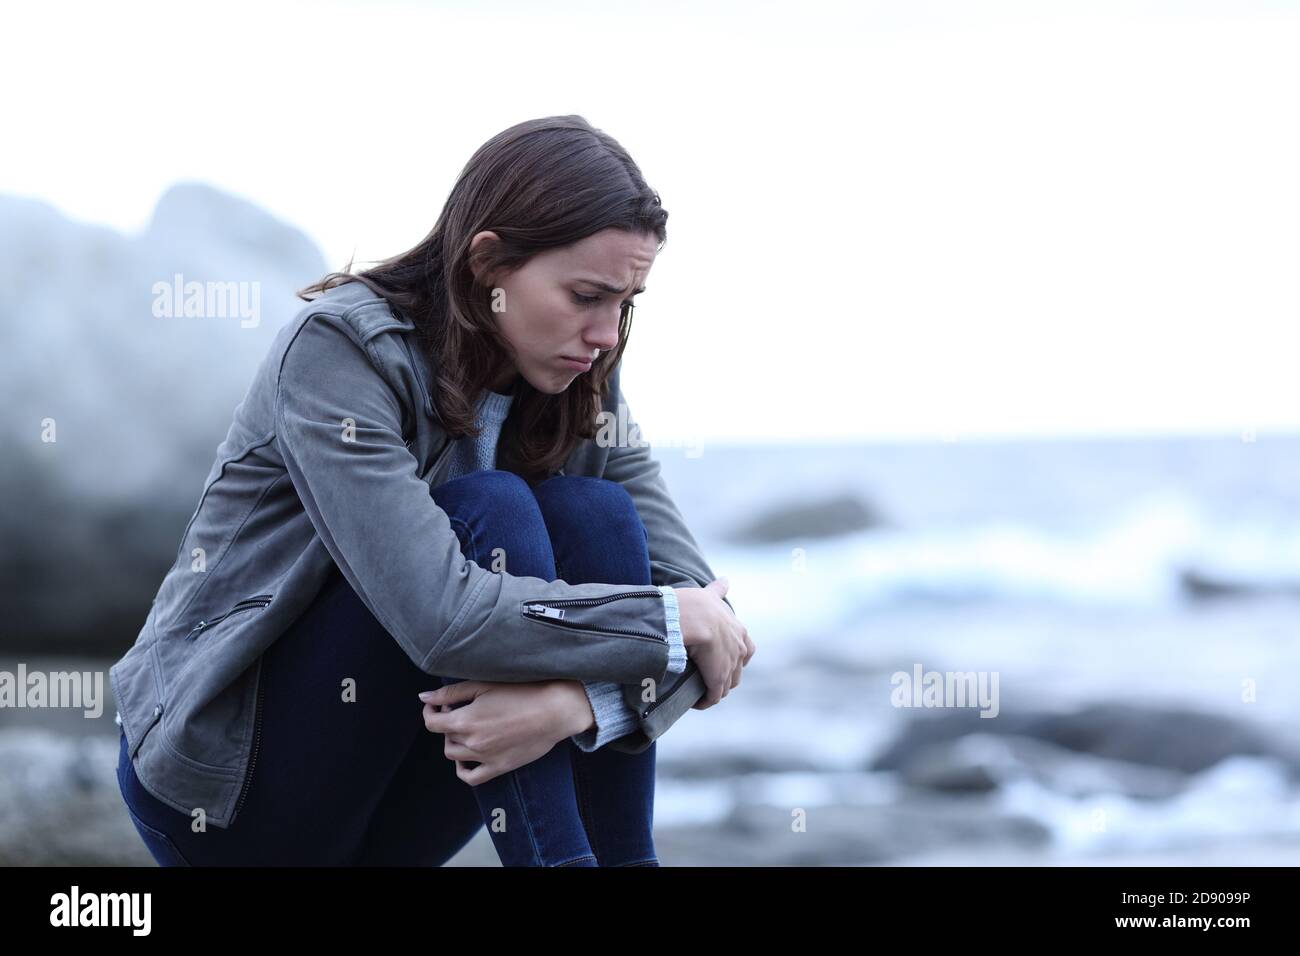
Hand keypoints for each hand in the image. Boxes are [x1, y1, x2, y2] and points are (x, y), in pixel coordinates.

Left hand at [417, 679, 582, 784]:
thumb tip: (424, 696)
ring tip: (468, 728)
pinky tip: (467, 756)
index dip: (431, 712)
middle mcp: (471, 742)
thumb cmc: (521, 692)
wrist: (554, 710)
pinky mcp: (498, 767)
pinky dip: (463, 769)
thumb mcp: (483, 685)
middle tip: (461, 710)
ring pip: (454, 755)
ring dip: (454, 741)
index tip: (439, 705)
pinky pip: (471, 777)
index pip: (432, 723)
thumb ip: (451, 693)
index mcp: (465, 721)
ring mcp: (484, 757)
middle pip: (445, 737)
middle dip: (447, 723)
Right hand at [675, 576, 753, 709]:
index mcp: (738, 630)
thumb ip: (718, 590)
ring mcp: (730, 664)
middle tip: (708, 677)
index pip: (746, 648)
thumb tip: (726, 580)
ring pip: (726, 684)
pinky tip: (695, 703)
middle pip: (737, 669)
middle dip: (725, 675)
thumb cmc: (696, 604)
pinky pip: (713, 696)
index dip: (737, 655)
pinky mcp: (717, 678)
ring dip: (715, 689)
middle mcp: (739, 648)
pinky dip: (705, 701)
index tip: (725, 659)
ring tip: (700, 691)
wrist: (692, 617)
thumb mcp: (710, 594)